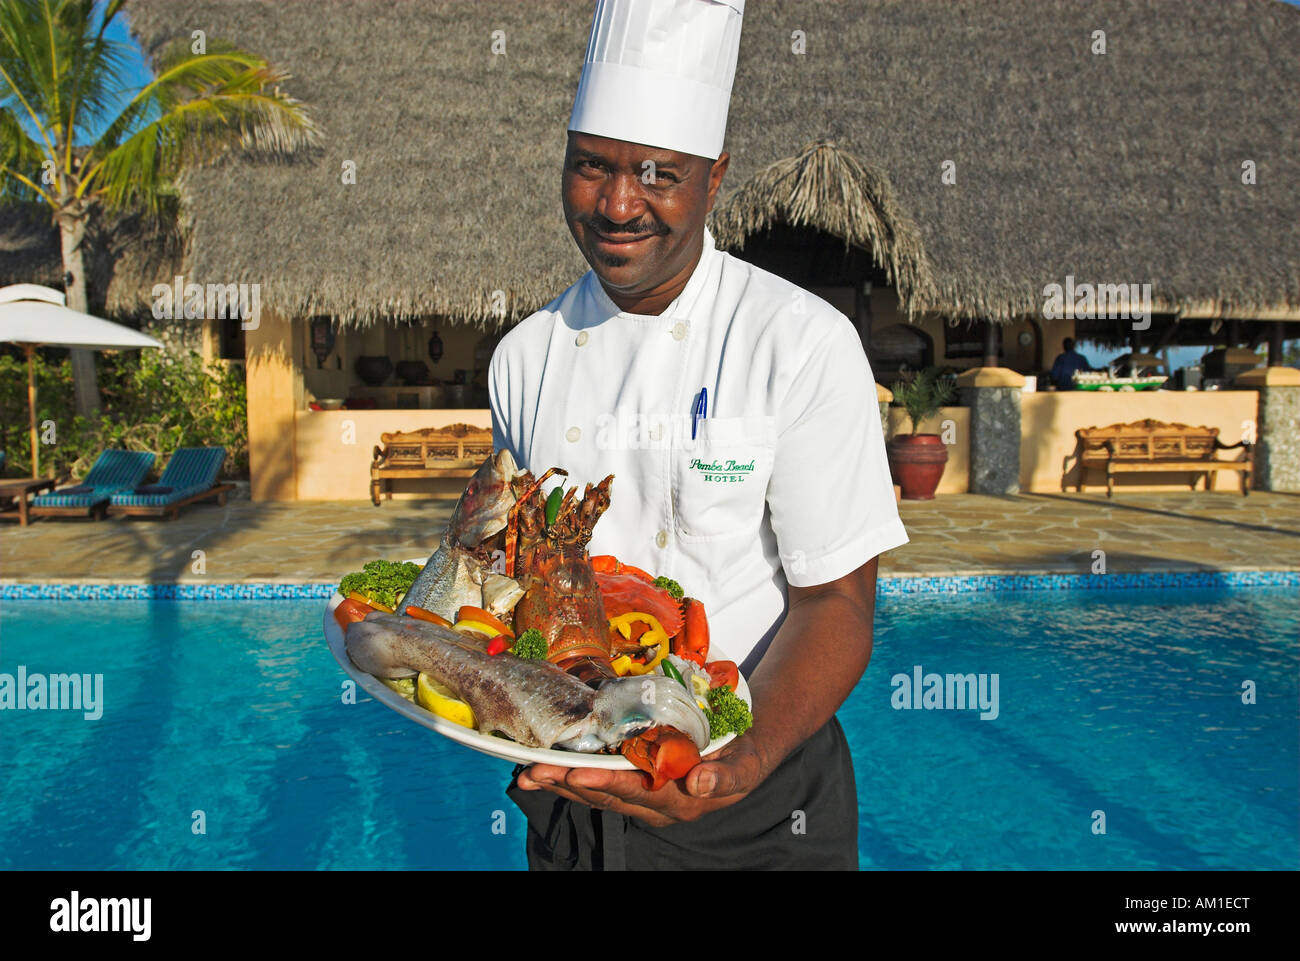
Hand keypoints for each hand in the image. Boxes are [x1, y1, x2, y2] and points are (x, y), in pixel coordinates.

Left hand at [515, 736, 765, 827]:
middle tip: (535, 772)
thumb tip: (702, 783)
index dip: (606, 783)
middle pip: (606, 796)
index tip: (578, 773)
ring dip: (561, 783)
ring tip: (528, 774)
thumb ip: (726, 776)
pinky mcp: (633, 788)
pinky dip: (569, 778)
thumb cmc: (742, 756)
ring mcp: (641, 798)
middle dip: (569, 783)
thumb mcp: (744, 766)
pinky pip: (597, 786)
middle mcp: (654, 805)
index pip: (637, 792)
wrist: (743, 757)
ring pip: (595, 794)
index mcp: (679, 801)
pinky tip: (544, 772)